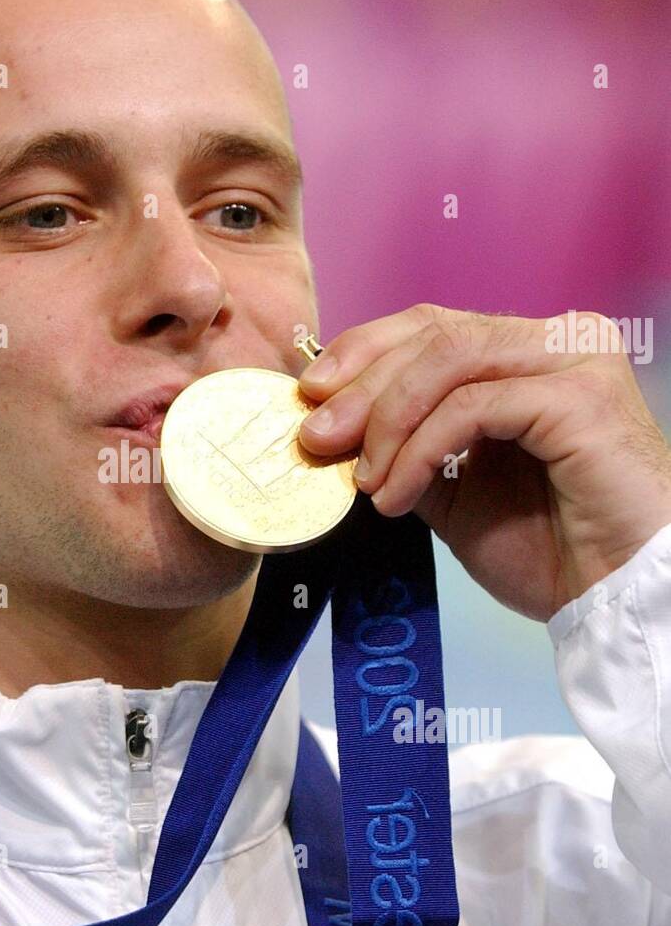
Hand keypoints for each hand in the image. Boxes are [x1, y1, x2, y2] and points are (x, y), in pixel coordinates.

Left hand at [296, 305, 670, 619]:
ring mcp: (574, 362)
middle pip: (433, 332)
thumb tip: (330, 429)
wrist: (616, 600)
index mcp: (528, 353)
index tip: (308, 395)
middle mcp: (557, 341)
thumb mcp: (453, 491)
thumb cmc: (552, 550)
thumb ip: (405, 447)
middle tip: (315, 437)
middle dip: (361, 386)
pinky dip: (421, 449)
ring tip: (362, 480)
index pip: (431, 325)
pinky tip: (397, 495)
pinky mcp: (581, 397)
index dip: (361, 352)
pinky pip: (473, 407)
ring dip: (387, 421)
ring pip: (448, 360)